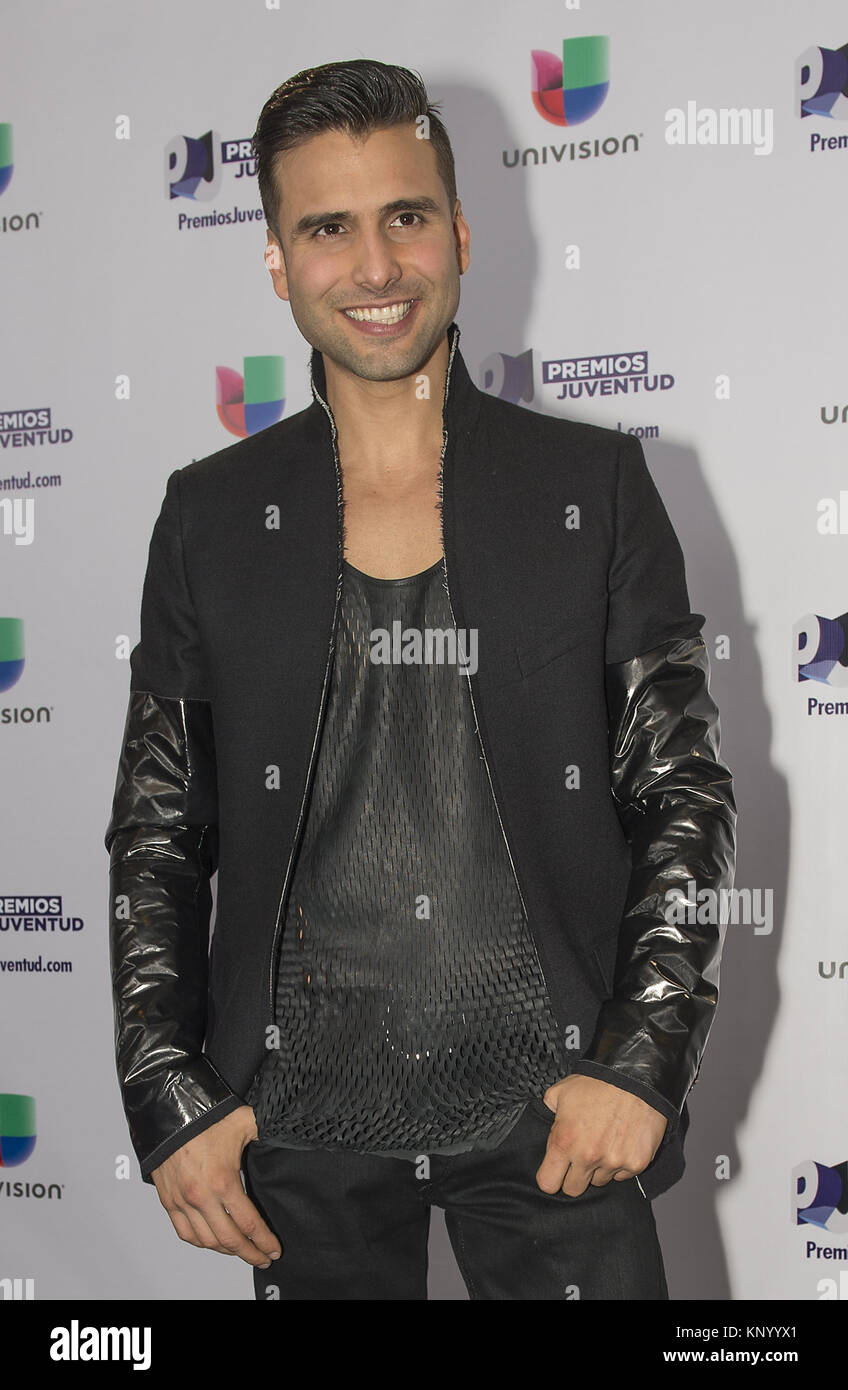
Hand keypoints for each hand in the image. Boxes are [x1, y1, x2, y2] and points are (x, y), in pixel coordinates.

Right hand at [151, 1105, 280, 1267]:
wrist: (169, 1113)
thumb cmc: (204, 1119)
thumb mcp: (244, 1121)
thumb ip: (267, 1130)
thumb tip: (286, 1129)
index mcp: (223, 1182)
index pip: (249, 1224)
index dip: (264, 1241)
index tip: (273, 1251)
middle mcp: (201, 1198)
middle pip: (229, 1240)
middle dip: (249, 1254)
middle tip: (262, 1259)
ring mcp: (183, 1202)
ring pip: (207, 1241)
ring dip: (226, 1250)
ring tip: (241, 1250)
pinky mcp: (169, 1202)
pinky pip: (186, 1233)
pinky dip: (201, 1243)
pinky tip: (213, 1242)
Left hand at [533, 1074, 667, 1196]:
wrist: (635, 1077)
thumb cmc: (597, 1082)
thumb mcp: (560, 1091)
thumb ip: (547, 1113)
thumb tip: (542, 1124)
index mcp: (564, 1141)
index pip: (548, 1183)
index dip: (550, 1177)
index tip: (555, 1170)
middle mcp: (587, 1156)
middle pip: (573, 1189)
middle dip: (574, 1176)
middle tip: (581, 1155)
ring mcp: (613, 1162)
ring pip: (599, 1181)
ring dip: (599, 1167)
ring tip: (605, 1141)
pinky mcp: (636, 1164)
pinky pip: (622, 1175)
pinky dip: (620, 1163)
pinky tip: (621, 1142)